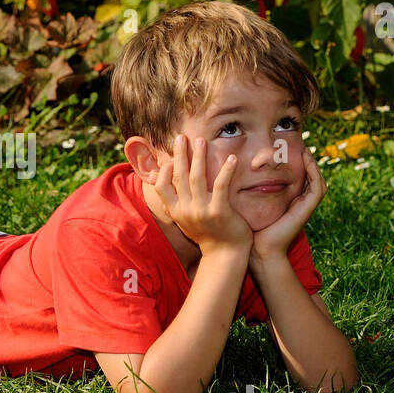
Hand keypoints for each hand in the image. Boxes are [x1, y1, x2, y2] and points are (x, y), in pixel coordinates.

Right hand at [155, 134, 251, 254]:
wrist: (225, 255)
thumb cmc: (208, 236)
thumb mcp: (186, 221)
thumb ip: (178, 204)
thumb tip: (170, 186)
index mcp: (176, 211)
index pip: (160, 186)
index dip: (164, 170)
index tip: (170, 157)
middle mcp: (185, 210)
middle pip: (178, 176)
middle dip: (179, 154)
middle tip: (181, 137)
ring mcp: (202, 211)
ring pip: (196, 177)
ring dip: (198, 157)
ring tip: (201, 141)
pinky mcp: (220, 211)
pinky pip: (221, 186)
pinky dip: (226, 170)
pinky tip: (232, 158)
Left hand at [251, 146, 325, 262]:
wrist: (258, 250)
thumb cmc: (251, 230)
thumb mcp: (249, 205)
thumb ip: (247, 192)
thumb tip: (233, 175)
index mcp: (288, 203)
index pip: (298, 179)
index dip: (296, 165)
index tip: (288, 150)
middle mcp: (299, 204)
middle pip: (310, 178)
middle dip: (308, 162)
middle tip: (302, 145)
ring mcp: (304, 207)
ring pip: (317, 181)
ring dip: (313, 165)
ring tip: (306, 150)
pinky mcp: (306, 210)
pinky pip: (317, 188)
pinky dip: (314, 174)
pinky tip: (307, 161)